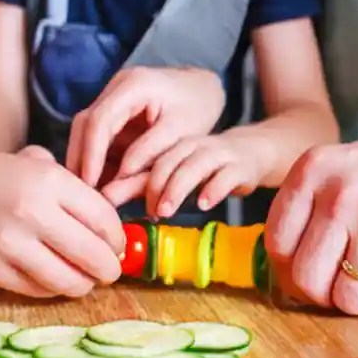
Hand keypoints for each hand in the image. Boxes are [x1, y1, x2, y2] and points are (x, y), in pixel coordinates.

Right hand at [0, 144, 124, 297]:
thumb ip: (73, 190)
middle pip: (94, 257)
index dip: (118, 240)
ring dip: (83, 284)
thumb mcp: (37, 163)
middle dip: (109, 269)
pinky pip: (38, 290)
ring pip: (70, 282)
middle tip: (108, 270)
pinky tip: (52, 278)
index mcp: (49, 181)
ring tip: (82, 279)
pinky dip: (52, 288)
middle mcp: (32, 212)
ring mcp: (10, 244)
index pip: (105, 222)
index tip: (117, 246)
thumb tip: (110, 230)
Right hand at [65, 67, 225, 187]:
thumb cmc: (197, 108)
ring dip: (83, 161)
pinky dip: (95, 159)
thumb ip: (150, 152)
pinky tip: (96, 182)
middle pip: (84, 124)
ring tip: (86, 193)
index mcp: (134, 85)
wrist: (202, 89)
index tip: (89, 184)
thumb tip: (119, 176)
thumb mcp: (181, 132)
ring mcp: (111, 97)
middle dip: (80, 159)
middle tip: (81, 194)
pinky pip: (96, 136)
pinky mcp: (112, 111)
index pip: (100, 120)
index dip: (91, 154)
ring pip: (84, 130)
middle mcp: (116, 86)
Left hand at [101, 134, 261, 217]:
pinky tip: (203, 204)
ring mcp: (218, 155)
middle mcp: (192, 146)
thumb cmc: (204, 168)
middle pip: (168, 161)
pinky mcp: (240, 167)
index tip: (108, 196)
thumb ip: (141, 185)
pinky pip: (226, 176)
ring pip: (194, 167)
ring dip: (177, 189)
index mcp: (172, 145)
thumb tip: (104, 198)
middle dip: (152, 186)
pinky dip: (213, 189)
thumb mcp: (171, 175)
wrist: (254, 152)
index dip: (126, 175)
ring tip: (165, 211)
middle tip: (140, 210)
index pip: (145, 156)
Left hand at [265, 121, 357, 314]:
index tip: (310, 268)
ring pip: (349, 299)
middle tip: (343, 282)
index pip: (276, 245)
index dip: (290, 269)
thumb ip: (304, 213)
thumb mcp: (336, 171)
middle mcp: (339, 196)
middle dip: (324, 293)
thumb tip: (283, 280)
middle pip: (306, 280)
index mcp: (311, 172)